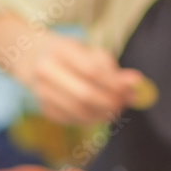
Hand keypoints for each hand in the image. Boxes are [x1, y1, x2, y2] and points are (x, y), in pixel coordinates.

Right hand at [23, 33, 149, 124]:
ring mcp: (41, 92)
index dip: (114, 84)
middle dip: (110, 102)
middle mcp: (46, 71)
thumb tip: (137, 84)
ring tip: (116, 109)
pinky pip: (73, 119)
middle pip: (84, 94)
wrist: (32, 59)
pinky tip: (100, 113)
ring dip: (103, 114)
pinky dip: (91, 119)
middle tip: (125, 103)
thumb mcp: (88, 51)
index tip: (131, 90)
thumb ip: (111, 67)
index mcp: (60, 50)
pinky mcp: (44, 108)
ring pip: (79, 111)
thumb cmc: (69, 54)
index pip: (92, 71)